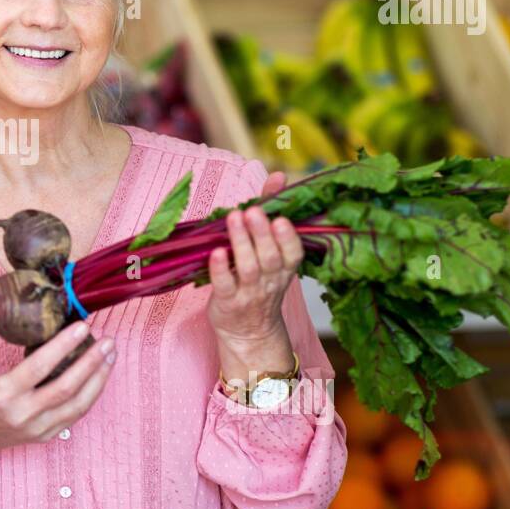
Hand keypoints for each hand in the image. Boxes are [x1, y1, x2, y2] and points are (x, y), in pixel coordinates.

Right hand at [0, 317, 114, 481]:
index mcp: (3, 394)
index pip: (39, 367)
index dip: (63, 346)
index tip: (82, 326)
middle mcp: (24, 414)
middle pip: (67, 387)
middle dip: (91, 362)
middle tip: (108, 340)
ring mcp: (37, 428)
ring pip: (78, 405)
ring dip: (98, 380)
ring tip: (111, 356)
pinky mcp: (44, 435)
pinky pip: (75, 416)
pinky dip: (91, 396)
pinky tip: (99, 377)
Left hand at [206, 170, 302, 354]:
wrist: (250, 333)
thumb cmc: (259, 283)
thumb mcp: (271, 252)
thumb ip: (271, 212)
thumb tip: (278, 176)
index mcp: (284, 268)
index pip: (293, 253)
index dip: (288, 236)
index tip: (281, 218)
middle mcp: (270, 280)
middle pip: (270, 257)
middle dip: (262, 233)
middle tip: (253, 211)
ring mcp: (248, 292)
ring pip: (248, 267)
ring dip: (241, 242)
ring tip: (234, 218)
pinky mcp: (227, 302)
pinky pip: (224, 284)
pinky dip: (220, 268)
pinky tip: (216, 252)